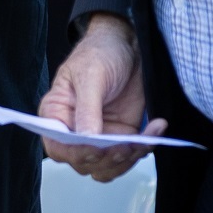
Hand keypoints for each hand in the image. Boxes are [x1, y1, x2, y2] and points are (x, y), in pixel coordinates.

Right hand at [39, 13, 166, 180]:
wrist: (128, 45)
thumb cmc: (100, 52)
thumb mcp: (90, 75)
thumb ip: (87, 109)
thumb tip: (85, 140)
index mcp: (57, 113)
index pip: (57, 147)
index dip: (74, 154)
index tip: (95, 149)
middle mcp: (75, 129)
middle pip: (84, 162)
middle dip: (106, 158)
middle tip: (125, 144)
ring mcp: (99, 135)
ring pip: (107, 167)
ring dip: (126, 160)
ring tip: (141, 140)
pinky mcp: (121, 135)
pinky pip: (130, 155)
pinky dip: (144, 148)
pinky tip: (155, 128)